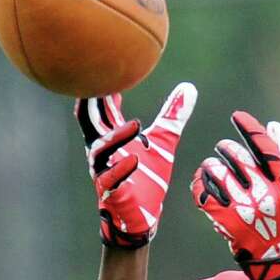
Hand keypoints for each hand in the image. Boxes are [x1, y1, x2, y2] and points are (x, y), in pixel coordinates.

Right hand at [75, 82, 196, 247]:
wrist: (142, 215)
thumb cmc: (147, 176)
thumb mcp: (163, 142)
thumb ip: (173, 116)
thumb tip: (189, 87)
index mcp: (111, 136)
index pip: (100, 107)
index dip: (101, 87)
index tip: (106, 64)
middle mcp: (102, 151)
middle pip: (90, 121)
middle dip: (92, 102)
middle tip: (98, 82)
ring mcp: (103, 170)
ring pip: (102, 149)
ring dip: (117, 136)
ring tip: (136, 124)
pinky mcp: (110, 191)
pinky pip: (112, 178)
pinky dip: (122, 169)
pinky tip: (134, 159)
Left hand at [191, 112, 279, 279]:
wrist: (278, 260)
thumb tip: (275, 127)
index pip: (264, 147)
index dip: (249, 127)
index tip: (237, 116)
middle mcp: (263, 193)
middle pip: (236, 156)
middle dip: (227, 148)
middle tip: (224, 148)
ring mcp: (242, 207)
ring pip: (216, 170)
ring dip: (212, 165)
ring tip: (214, 168)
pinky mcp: (224, 220)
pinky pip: (203, 191)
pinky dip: (201, 183)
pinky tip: (204, 182)